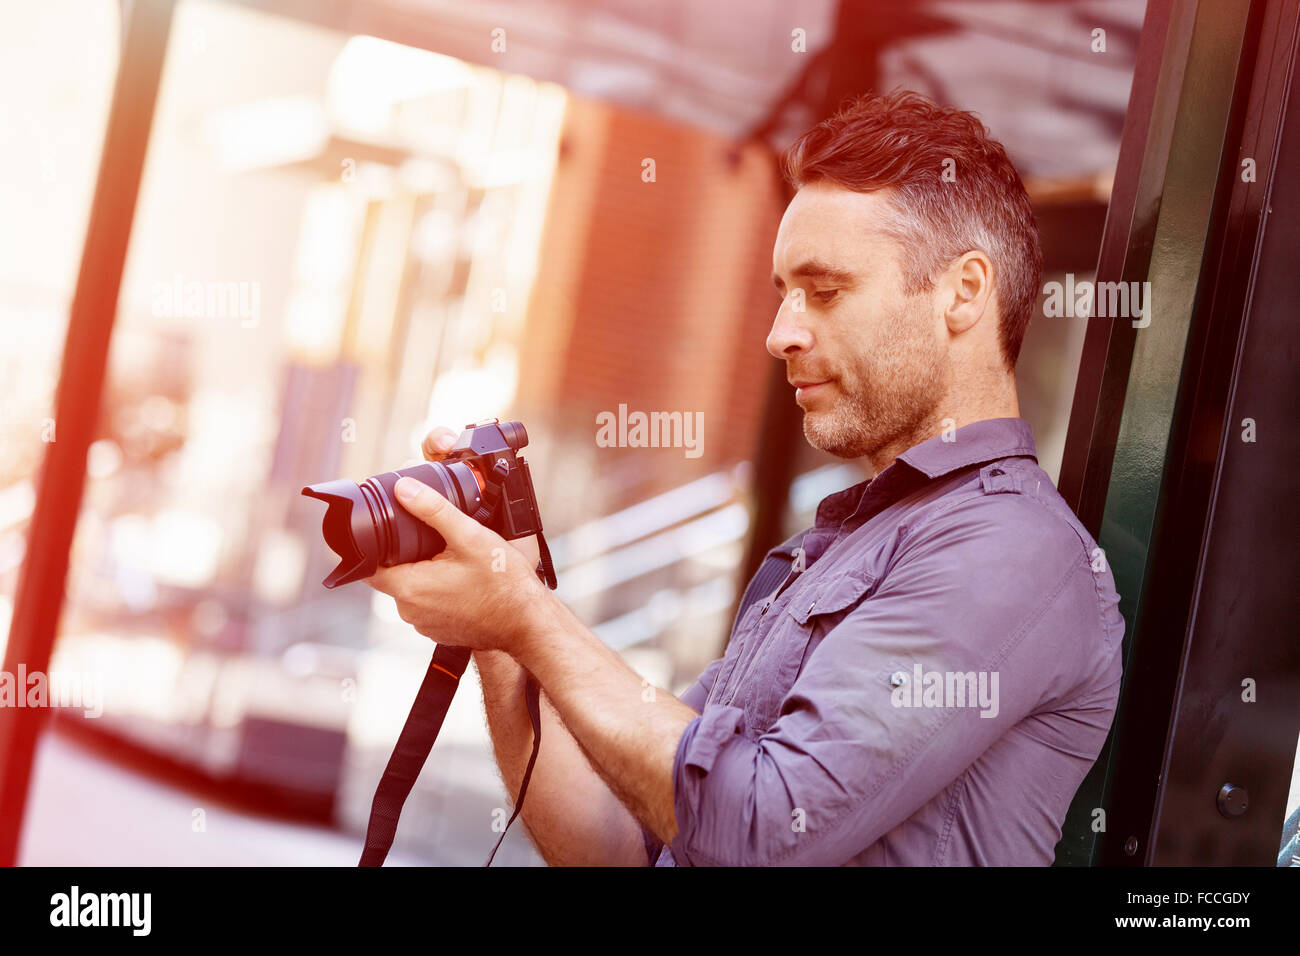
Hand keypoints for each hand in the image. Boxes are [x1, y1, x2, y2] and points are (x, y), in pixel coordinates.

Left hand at [365, 427, 548, 650]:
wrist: (528, 624)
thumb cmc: (504, 584)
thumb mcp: (470, 537)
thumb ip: (434, 510)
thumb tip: (404, 489)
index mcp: (410, 587)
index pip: (370, 564)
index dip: (376, 543)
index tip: (393, 528)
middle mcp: (410, 611)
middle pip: (392, 573)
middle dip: (407, 555)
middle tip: (435, 540)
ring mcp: (424, 624)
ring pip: (411, 589)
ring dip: (424, 573)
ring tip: (452, 560)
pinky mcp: (438, 631)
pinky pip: (427, 604)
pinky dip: (438, 591)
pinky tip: (461, 581)